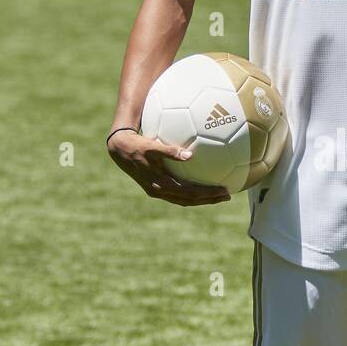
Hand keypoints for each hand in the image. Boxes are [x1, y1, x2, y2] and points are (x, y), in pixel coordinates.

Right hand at [107, 130, 230, 206]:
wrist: (119, 150)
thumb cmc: (137, 145)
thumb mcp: (152, 146)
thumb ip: (170, 151)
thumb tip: (190, 155)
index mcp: (161, 185)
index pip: (189, 193)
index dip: (207, 194)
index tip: (224, 190)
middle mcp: (160, 191)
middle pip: (190, 200)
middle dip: (209, 199)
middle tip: (227, 195)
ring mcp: (158, 191)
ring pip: (184, 200)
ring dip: (202, 198)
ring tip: (219, 194)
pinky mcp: (157, 188)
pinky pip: (179, 193)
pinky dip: (192, 192)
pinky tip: (201, 184)